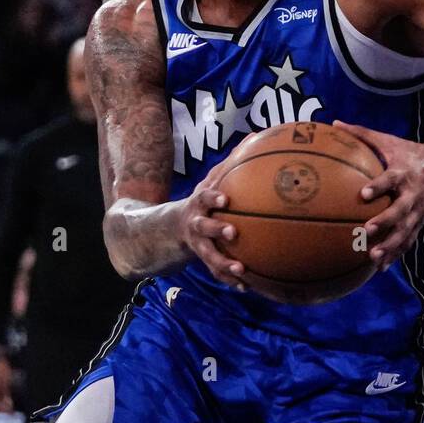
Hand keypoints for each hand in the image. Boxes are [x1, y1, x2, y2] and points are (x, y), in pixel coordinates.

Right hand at [177, 163, 246, 290]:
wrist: (169, 228)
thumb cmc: (201, 201)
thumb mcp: (210, 181)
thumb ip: (230, 163)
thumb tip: (255, 136)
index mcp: (199, 203)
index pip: (204, 197)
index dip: (213, 198)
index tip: (225, 199)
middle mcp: (196, 224)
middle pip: (204, 228)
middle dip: (216, 230)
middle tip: (232, 233)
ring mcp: (198, 244)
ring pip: (209, 256)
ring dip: (224, 264)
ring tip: (241, 270)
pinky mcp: (203, 260)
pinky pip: (216, 272)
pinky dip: (230, 279)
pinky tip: (246, 287)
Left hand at [333, 120, 423, 270]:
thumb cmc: (409, 152)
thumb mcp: (388, 141)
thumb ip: (361, 134)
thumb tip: (333, 123)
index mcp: (404, 173)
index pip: (390, 180)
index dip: (378, 187)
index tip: (363, 194)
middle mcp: (412, 194)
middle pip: (400, 211)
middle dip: (385, 222)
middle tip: (366, 230)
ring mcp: (418, 211)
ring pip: (405, 232)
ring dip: (390, 246)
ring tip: (373, 257)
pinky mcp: (420, 223)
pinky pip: (408, 241)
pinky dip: (395, 254)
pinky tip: (380, 268)